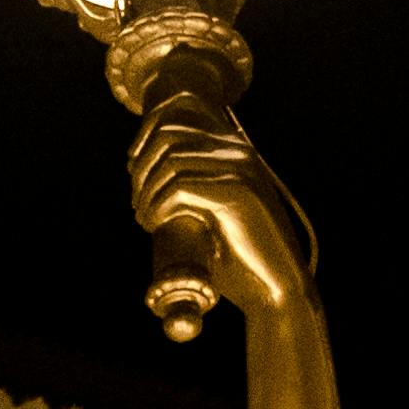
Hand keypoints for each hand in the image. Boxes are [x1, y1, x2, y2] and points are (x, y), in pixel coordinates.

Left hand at [130, 106, 314, 321]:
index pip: (177, 120)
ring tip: (145, 218)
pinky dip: (158, 206)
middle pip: (168, 135)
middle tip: (138, 204)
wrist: (276, 288)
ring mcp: (239, 170)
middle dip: (142, 167)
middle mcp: (238, 152)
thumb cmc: (239, 257)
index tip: (133, 174)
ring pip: (170, 162)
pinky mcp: (236, 195)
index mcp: (233, 150)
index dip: (144, 142)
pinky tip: (155, 224)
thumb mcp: (208, 213)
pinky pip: (179, 187)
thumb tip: (143, 174)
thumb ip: (187, 188)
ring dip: (148, 191)